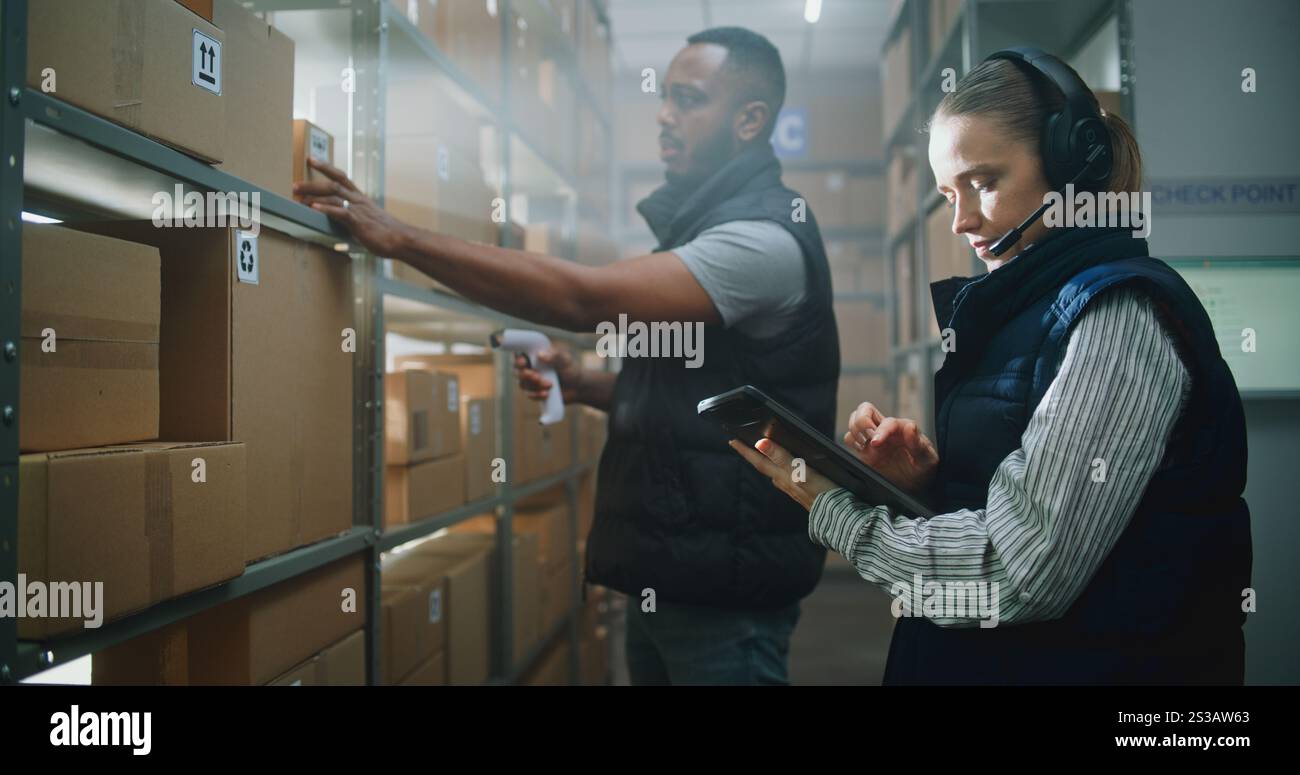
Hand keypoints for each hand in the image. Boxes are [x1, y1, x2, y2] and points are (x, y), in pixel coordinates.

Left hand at [293, 157, 412, 257]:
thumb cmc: (387, 234)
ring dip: (312, 194)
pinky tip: (313, 207)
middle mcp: (358, 200)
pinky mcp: (358, 221)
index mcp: (361, 198)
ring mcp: (358, 209)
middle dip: (312, 182)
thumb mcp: (369, 222)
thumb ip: (356, 218)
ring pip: (333, 194)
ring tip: (297, 195)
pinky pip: (339, 211)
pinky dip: (325, 208)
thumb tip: (343, 224)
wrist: (402, 239)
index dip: (326, 167)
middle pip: (333, 182)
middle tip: (295, 184)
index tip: (311, 159)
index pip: (341, 177)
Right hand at [514, 348, 583, 404]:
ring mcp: (532, 381)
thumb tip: (540, 355)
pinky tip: (546, 394)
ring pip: (522, 384)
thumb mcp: (566, 361)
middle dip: (525, 375)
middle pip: (517, 371)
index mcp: (535, 356)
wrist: (578, 388)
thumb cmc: (571, 370)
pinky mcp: (535, 392)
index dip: (517, 359)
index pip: (520, 355)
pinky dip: (536, 395)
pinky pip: (529, 394)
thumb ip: (555, 356)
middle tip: (537, 377)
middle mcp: (531, 368)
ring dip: (534, 385)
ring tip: (550, 385)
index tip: (523, 362)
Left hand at [729, 438, 837, 511]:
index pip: (758, 460)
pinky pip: (787, 475)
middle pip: (764, 465)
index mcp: (780, 475)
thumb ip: (780, 456)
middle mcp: (784, 482)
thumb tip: (760, 443)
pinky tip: (787, 466)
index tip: (732, 440)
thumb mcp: (798, 471)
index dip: (745, 450)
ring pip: (775, 470)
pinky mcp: (803, 490)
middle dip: (753, 454)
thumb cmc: (819, 492)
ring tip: (761, 451)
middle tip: (742, 443)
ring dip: (767, 460)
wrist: (837, 515)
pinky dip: (782, 467)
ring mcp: (793, 487)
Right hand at [842, 402, 937, 495]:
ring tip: (863, 445)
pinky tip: (861, 452)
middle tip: (866, 439)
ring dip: (855, 431)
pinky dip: (851, 443)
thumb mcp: (927, 458)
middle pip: (865, 409)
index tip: (875, 442)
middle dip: (861, 421)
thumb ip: (918, 444)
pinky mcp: (864, 451)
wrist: (915, 483)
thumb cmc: (923, 467)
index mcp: (902, 429)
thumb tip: (910, 427)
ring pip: (854, 421)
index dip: (880, 430)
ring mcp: (873, 439)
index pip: (888, 422)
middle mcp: (885, 430)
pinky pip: (850, 439)